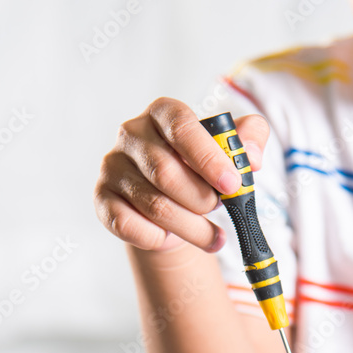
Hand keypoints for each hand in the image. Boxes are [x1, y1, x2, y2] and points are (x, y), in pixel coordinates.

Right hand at [94, 97, 269, 252]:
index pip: (181, 126)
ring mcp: (112, 166)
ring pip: (154, 205)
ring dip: (191, 227)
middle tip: (220, 209)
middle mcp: (131, 133)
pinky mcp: (101, 199)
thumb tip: (251, 157)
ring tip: (213, 236)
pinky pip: (129, 226)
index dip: (208, 157)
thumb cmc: (201, 170)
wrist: (171, 202)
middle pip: (166, 172)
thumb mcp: (230, 149)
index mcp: (163, 112)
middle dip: (201, 199)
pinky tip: (172, 240)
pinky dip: (157, 238)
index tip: (232, 184)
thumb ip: (249, 140)